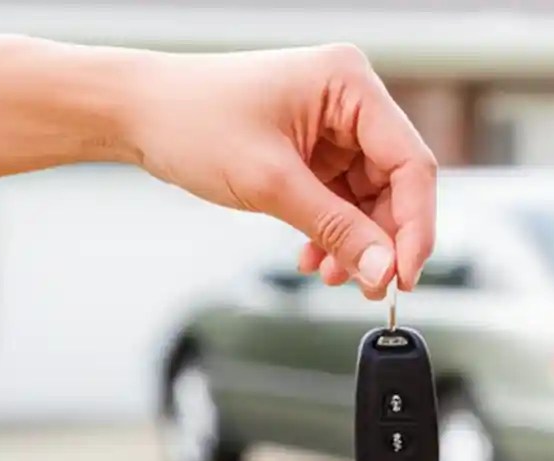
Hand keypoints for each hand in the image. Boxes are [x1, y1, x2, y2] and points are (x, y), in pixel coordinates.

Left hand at [119, 44, 436, 299]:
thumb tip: (383, 269)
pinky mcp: (311, 148)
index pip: (410, 161)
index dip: (416, 224)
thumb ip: (335, 228)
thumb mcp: (271, 182)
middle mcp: (347, 99)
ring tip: (331, 274)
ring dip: (354, 241)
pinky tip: (313, 256)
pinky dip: (332, 232)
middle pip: (394, 183)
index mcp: (349, 82)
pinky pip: (340, 199)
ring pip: (368, 197)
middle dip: (381, 239)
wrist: (137, 114)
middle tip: (370, 285)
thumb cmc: (192, 120)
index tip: (406, 273)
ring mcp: (330, 125)